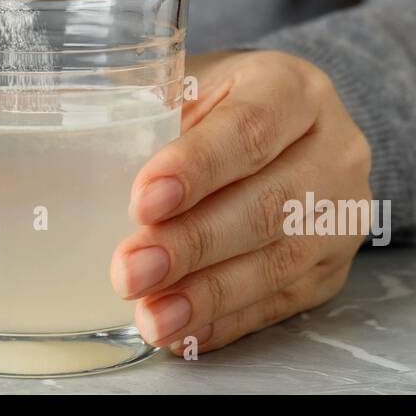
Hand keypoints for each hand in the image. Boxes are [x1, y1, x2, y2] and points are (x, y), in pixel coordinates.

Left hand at [111, 50, 371, 354]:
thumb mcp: (194, 84)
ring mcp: (341, 213)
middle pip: (266, 204)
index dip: (197, 168)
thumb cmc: (223, 104)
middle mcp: (334, 149)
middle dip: (193, 244)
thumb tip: (74, 143)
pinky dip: (227, 320)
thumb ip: (149, 109)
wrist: (288, 127)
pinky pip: (283, 302)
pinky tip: (184, 331)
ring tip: (152, 316)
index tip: (143, 200)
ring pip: (278, 262)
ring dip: (207, 295)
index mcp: (293, 89)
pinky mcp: (334, 267)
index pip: (250, 129)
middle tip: (131, 270)